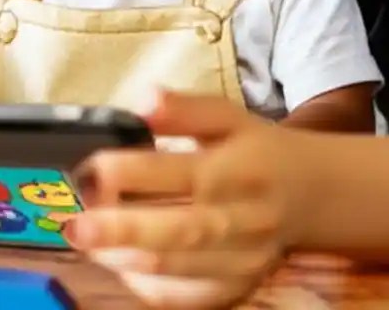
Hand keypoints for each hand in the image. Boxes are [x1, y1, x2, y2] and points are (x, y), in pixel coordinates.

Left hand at [66, 92, 305, 308]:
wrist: (312, 194)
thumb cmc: (257, 151)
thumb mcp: (228, 117)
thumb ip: (185, 110)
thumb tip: (143, 99)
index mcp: (237, 169)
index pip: (178, 172)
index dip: (128, 172)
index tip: (88, 168)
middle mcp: (244, 218)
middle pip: (179, 231)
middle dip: (120, 230)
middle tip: (75, 226)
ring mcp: (243, 260)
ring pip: (178, 269)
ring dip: (124, 259)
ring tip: (88, 243)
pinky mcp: (239, 288)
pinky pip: (187, 299)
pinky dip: (147, 287)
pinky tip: (119, 264)